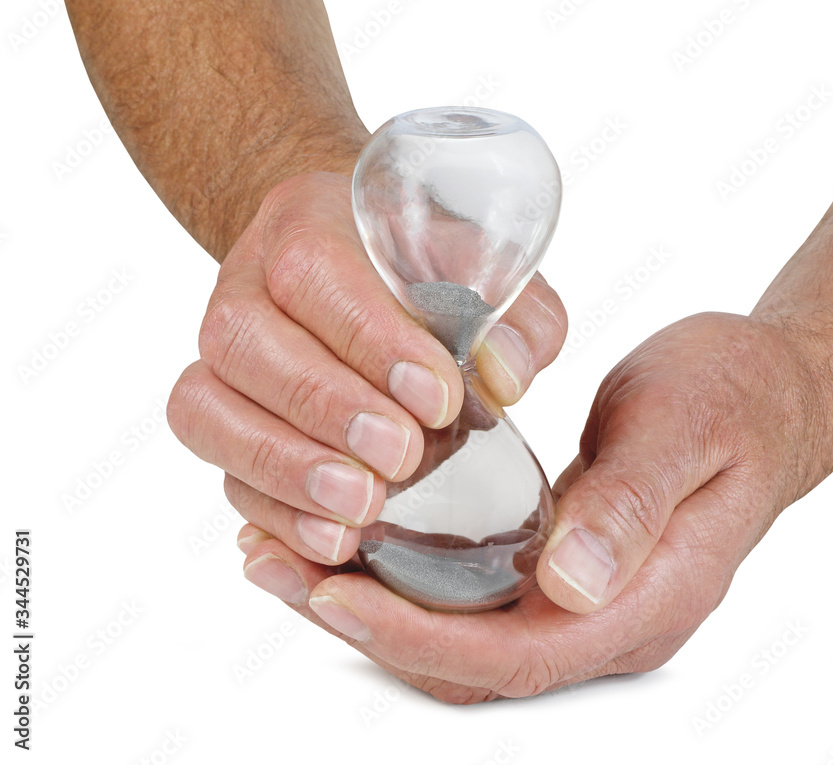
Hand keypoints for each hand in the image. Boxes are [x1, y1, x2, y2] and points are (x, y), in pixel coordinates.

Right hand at [167, 171, 566, 570]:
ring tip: (361, 506)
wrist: (364, 268)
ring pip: (205, 407)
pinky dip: (270, 509)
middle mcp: (247, 282)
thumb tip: (507, 375)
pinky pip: (216, 466)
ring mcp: (222, 354)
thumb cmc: (428, 270)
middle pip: (244, 340)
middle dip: (324, 408)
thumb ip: (516, 314)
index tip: (438, 401)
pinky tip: (330, 538)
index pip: (314, 272)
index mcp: (308, 221)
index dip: (369, 341)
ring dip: (284, 467)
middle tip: (401, 458)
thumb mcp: (490, 271)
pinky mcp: (220, 415)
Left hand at [236, 312, 832, 700]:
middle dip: (371, 627)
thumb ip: (633, 505)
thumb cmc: (741, 397)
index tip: (335, 590)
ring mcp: (591, 600)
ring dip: (376, 604)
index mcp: (649, 598)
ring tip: (287, 557)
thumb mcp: (687, 424)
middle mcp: (612, 618)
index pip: (517, 653)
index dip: (419, 633)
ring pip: (465, 636)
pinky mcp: (569, 571)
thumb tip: (571, 584)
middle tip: (279, 570)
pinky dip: (409, 576)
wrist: (776, 391)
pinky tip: (357, 534)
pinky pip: (477, 598)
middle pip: (473, 662)